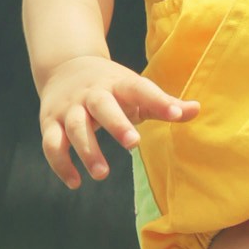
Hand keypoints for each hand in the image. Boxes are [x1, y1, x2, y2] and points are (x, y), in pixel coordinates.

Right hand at [38, 58, 197, 187]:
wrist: (64, 66)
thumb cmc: (111, 86)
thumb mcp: (136, 89)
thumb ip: (164, 103)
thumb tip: (198, 109)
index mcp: (117, 83)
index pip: (139, 88)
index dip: (158, 100)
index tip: (176, 113)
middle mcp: (91, 94)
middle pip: (102, 106)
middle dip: (116, 124)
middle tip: (134, 143)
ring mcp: (69, 108)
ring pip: (75, 127)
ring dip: (87, 151)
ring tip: (103, 174)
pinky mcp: (50, 123)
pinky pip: (52, 144)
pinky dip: (61, 164)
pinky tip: (76, 182)